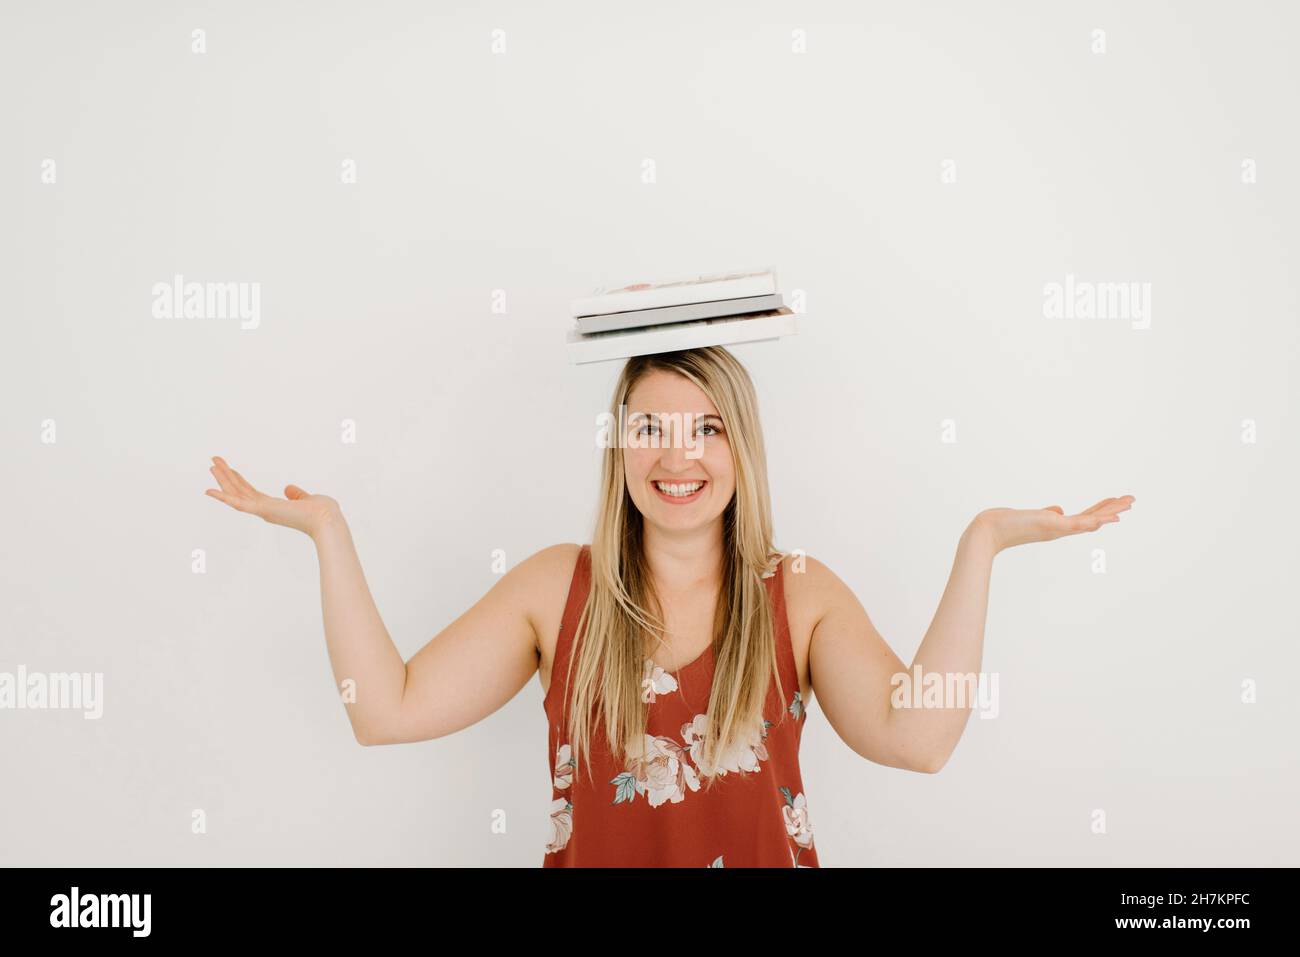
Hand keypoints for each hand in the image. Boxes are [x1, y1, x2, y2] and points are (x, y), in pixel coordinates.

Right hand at [204, 455, 340, 538]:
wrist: (327, 520)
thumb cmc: (322, 513)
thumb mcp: (307, 498)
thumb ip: (296, 494)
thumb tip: (288, 488)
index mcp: (274, 507)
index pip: (251, 492)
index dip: (239, 481)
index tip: (230, 470)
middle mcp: (265, 510)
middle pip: (239, 491)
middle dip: (226, 476)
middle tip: (213, 461)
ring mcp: (262, 511)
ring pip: (236, 493)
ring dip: (222, 479)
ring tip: (211, 465)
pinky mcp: (263, 510)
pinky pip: (238, 503)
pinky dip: (223, 497)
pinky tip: (209, 490)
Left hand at [974, 495, 1134, 553]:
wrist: (988, 532)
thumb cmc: (1005, 524)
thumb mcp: (1031, 516)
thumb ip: (1048, 514)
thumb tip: (1059, 510)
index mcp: (1056, 525)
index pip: (1084, 517)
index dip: (1101, 511)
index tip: (1117, 506)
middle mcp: (1059, 529)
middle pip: (1092, 519)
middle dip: (1112, 510)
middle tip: (1132, 500)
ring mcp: (1057, 529)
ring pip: (1090, 521)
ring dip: (1110, 512)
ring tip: (1128, 504)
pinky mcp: (1051, 526)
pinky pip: (1078, 524)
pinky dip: (1094, 521)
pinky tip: (1109, 517)